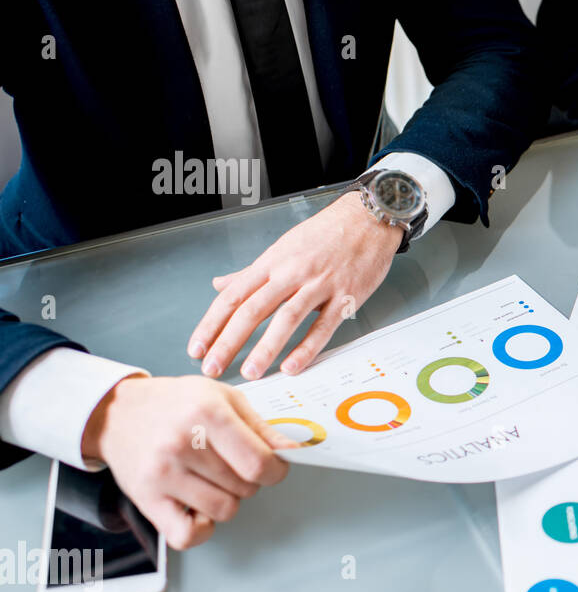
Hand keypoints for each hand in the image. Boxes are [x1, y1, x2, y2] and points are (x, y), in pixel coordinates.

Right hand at [81, 376, 293, 548]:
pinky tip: (198, 508)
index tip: (272, 468)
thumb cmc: (175, 403)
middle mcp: (182, 443)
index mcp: (207, 414)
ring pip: (224, 510)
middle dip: (250, 481)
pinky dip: (201, 529)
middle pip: (245, 487)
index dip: (276, 471)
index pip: (259, 463)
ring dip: (228, 500)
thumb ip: (260, 427)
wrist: (117, 412)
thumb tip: (294, 451)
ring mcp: (162, 473)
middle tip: (232, 465)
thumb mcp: (222, 398)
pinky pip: (187, 536)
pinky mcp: (146, 498)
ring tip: (213, 480)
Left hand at [187, 193, 401, 379]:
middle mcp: (291, 273)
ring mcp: (319, 284)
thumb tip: (221, 285)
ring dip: (265, 348)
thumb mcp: (282, 248)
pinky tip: (292, 366)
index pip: (232, 297)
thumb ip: (251, 272)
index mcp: (272, 262)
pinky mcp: (345, 296)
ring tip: (251, 372)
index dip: (211, 325)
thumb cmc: (326, 233)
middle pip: (252, 310)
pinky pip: (323, 325)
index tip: (196, 348)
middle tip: (212, 367)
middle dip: (228, 342)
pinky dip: (307, 348)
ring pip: (286, 318)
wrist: (368, 219)